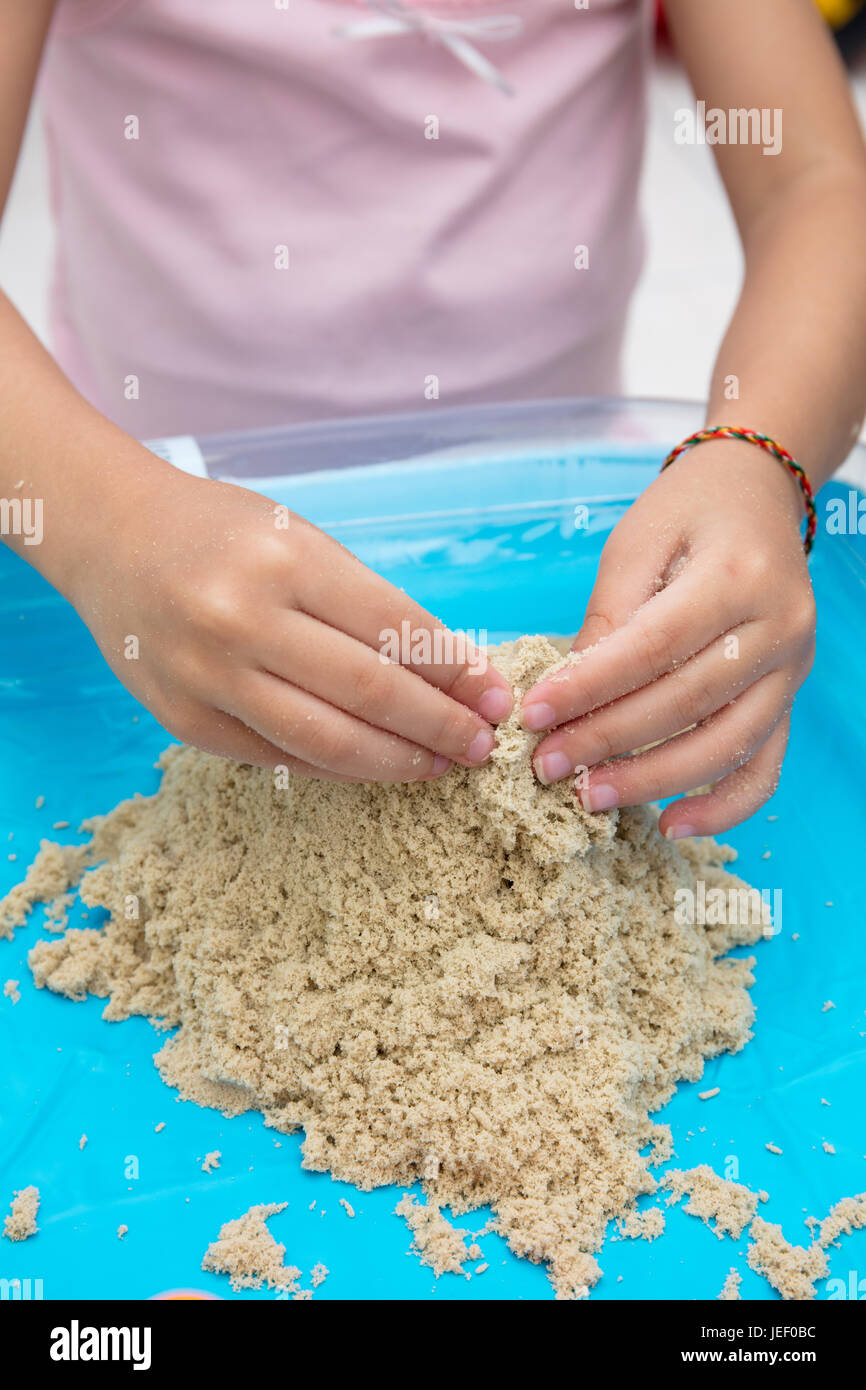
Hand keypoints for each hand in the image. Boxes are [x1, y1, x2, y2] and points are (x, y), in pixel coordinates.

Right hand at [69, 468, 512, 779]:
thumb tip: (452, 672)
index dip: (454, 671)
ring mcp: (207, 676)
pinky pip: (279, 759)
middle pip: (367, 692)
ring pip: (324, 740)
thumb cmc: (222, 533)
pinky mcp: (183, 719)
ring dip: (396, 761)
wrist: (111, 537)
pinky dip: (338, 768)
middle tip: (481, 745)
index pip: (393, 628)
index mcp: (285, 561)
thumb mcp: (302, 540)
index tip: (493, 696)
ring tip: (440, 765)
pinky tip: (377, 766)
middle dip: (438, 726)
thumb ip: (368, 606)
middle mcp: (242, 620)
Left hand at [521, 441, 815, 835]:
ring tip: (590, 797)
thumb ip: (608, 619)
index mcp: (736, 576)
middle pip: (686, 702)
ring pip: (728, 745)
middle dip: (608, 740)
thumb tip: (567, 696)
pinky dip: (723, 807)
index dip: (589, 687)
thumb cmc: (687, 513)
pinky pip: (764, 766)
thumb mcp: (636, 544)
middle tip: (546, 766)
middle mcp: (777, 627)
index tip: (533, 715)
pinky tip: (672, 825)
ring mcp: (790, 669)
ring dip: (654, 781)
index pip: (652, 647)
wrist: (757, 494)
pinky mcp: (789, 696)